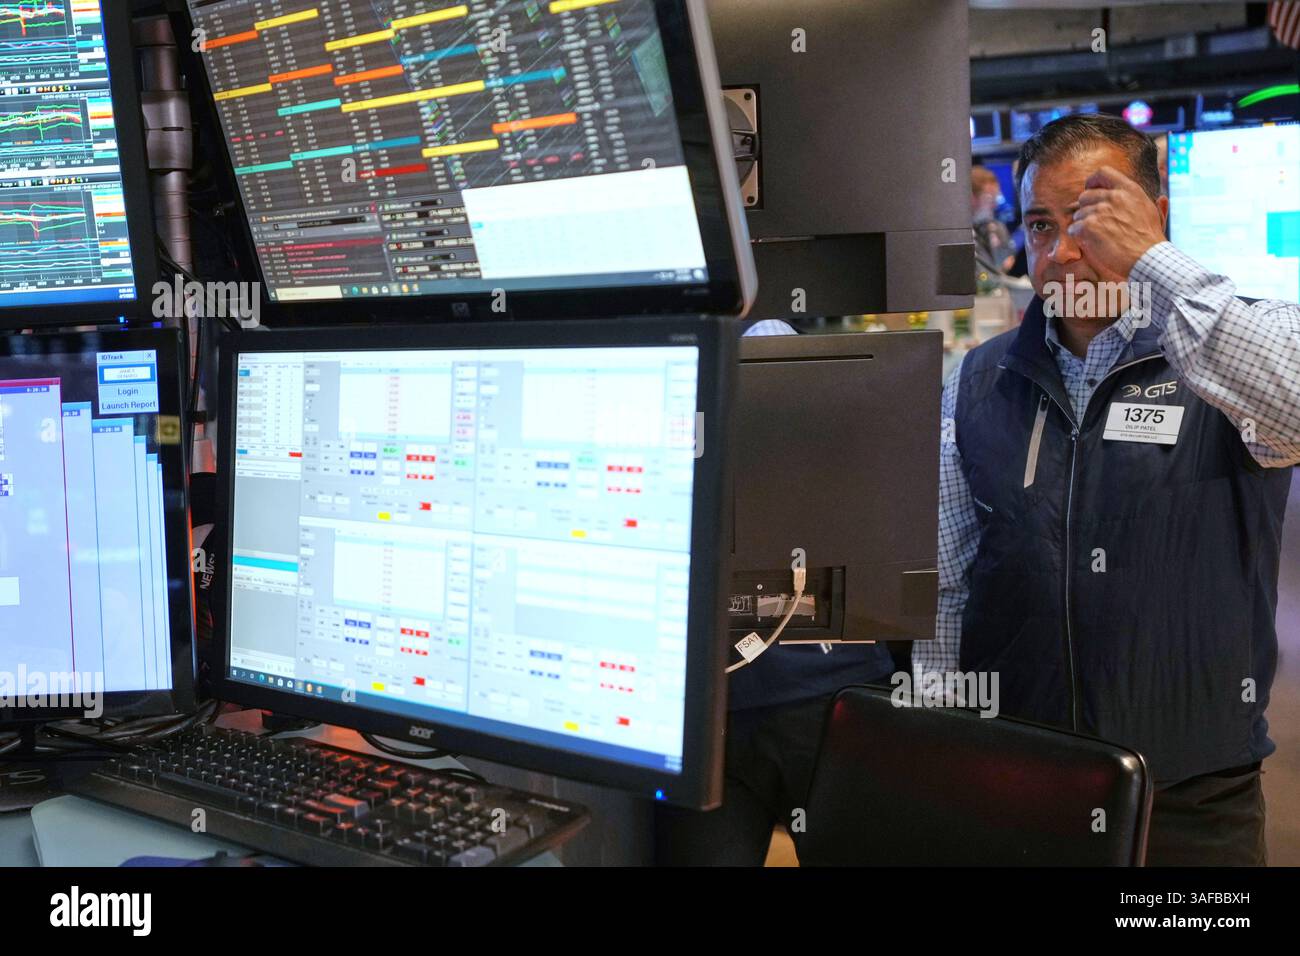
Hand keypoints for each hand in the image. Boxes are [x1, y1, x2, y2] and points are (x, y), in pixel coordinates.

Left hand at [1068, 165, 1164, 279]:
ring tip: (1097, 237)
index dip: (1092, 182)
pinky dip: (1078, 237)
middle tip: (1094, 223)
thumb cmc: (1151, 241)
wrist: (1146, 258)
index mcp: (1129, 189)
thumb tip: (1162, 198)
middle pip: (1085, 196)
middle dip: (1086, 209)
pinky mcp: (1089, 226)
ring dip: (1082, 225)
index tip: (1091, 190)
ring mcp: (1100, 210)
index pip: (1103, 172)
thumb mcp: (1156, 216)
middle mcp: (1114, 196)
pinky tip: (1090, 243)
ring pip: (1078, 214)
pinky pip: (1074, 228)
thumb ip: (1155, 205)